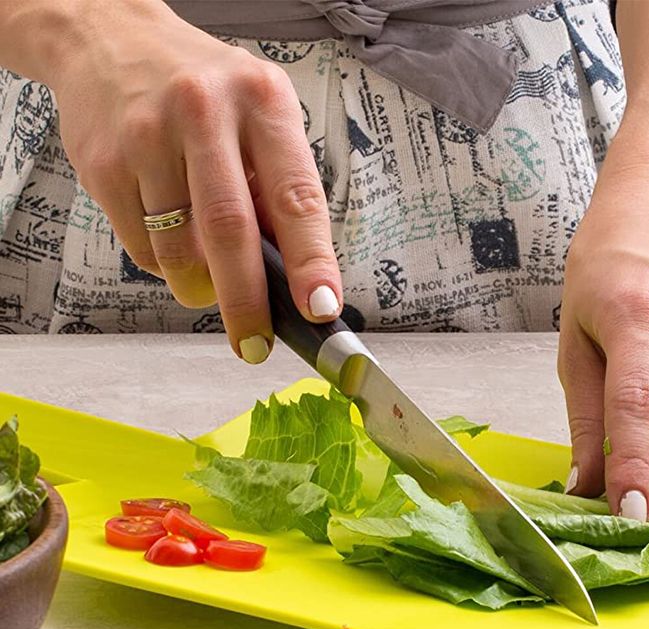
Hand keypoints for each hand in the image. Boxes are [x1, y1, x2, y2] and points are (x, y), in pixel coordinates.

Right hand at [49, 0, 341, 361]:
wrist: (109, 41)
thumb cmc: (206, 96)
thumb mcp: (260, 119)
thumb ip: (279, 191)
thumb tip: (295, 284)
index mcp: (263, 102)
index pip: (295, 197)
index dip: (312, 261)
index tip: (321, 309)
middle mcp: (204, 112)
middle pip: (229, 232)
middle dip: (247, 303)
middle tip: (255, 344)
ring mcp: (147, 137)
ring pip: (179, 251)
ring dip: (199, 287)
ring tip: (208, 281)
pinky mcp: (103, 163)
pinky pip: (141, 248)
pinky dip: (164, 265)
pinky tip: (168, 235)